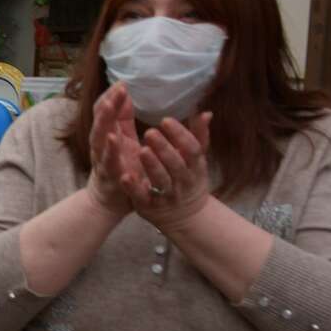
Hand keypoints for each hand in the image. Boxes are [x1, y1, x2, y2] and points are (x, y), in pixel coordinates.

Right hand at [86, 84, 139, 215]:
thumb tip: (123, 92)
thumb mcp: (123, 139)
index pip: (105, 112)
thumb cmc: (119, 169)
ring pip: (99, 138)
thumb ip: (123, 118)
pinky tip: (114, 138)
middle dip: (107, 105)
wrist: (110, 202)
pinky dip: (110, 149)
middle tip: (116, 90)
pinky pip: (108, 161)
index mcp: (107, 135)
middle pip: (100, 121)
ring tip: (109, 105)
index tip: (122, 83)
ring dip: (103, 121)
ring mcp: (103, 160)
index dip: (111, 97)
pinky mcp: (109, 175)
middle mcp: (101, 146)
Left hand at [125, 112, 213, 232]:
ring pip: (160, 180)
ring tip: (142, 150)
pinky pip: (141, 197)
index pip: (192, 149)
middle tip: (149, 132)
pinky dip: (133, 187)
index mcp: (194, 167)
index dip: (180, 135)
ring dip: (152, 166)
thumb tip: (205, 113)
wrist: (186, 217)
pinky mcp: (149, 207)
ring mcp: (166, 195)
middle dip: (164, 148)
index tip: (166, 120)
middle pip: (176, 164)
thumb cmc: (188, 180)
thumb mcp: (196, 161)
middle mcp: (183, 181)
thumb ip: (198, 137)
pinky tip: (125, 176)